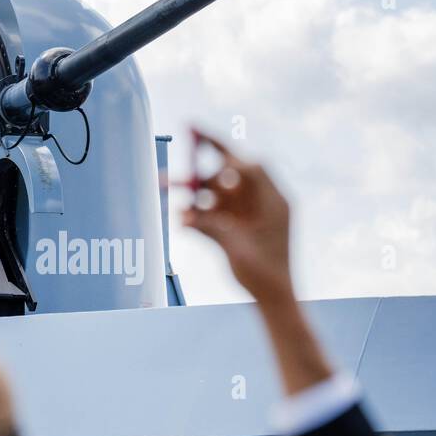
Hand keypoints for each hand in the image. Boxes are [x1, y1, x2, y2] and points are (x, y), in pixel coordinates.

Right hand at [181, 129, 331, 392]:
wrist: (273, 300)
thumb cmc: (265, 274)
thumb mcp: (238, 249)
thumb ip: (214, 227)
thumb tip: (187, 211)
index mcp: (273, 201)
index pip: (249, 167)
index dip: (224, 152)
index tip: (200, 138)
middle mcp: (258, 203)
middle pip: (227, 175)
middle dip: (201, 162)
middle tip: (182, 136)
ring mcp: (245, 216)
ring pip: (214, 195)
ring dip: (190, 191)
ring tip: (162, 183)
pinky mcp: (233, 229)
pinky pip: (210, 214)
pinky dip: (195, 214)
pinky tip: (180, 217)